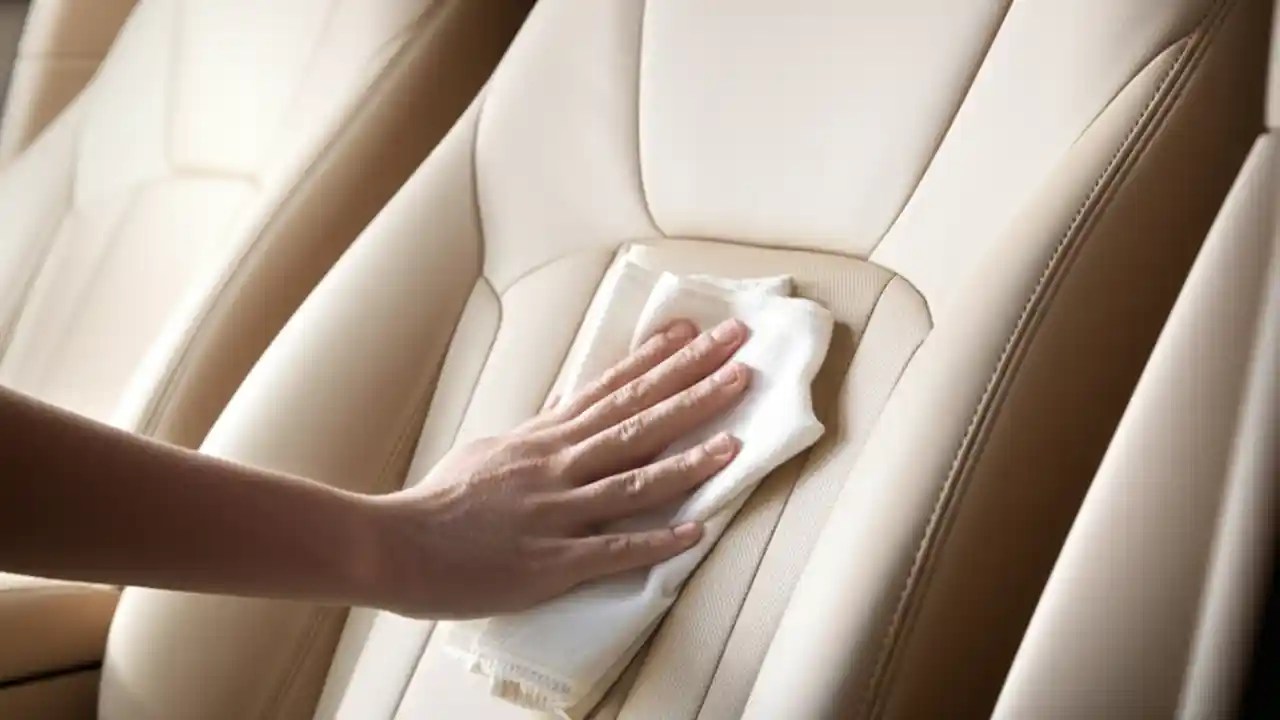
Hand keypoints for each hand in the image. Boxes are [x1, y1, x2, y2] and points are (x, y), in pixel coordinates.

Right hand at [366, 318, 750, 617]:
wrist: (392, 545)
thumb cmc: (441, 501)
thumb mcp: (493, 449)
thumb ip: (538, 430)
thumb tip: (567, 404)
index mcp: (543, 438)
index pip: (610, 388)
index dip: (657, 358)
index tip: (696, 330)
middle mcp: (556, 465)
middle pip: (636, 418)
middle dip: (693, 385)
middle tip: (741, 352)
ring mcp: (555, 512)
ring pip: (633, 479)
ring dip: (688, 459)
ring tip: (737, 438)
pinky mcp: (549, 562)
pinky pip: (611, 551)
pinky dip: (656, 542)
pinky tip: (697, 533)